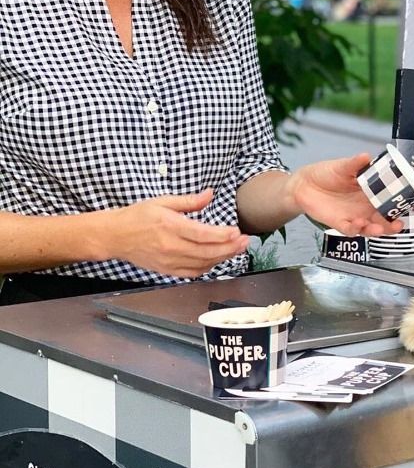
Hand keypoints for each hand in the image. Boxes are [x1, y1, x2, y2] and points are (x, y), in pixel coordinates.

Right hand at [103, 189, 248, 277]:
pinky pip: (193, 273)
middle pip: (207, 252)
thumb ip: (189, 201)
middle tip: (245, 242)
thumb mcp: (162, 201)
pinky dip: (208, 267)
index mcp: (170, 226)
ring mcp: (169, 261)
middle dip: (230, 248)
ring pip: (203, 264)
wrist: (115, 236)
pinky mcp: (167, 270)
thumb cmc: (137, 217)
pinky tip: (218, 259)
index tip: (236, 232)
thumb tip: (209, 194)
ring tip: (236, 249)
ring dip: (223, 258)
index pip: (202, 234)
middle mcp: (171, 246)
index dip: (222, 235)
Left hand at [289, 154, 403, 235]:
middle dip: (394, 224)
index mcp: (373, 192)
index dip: (406, 204)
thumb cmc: (327, 173)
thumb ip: (355, 164)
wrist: (304, 184)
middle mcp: (367, 207)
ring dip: (377, 230)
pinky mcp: (341, 223)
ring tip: (380, 228)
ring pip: (371, 229)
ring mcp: (355, 217)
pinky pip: (351, 230)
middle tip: (399, 224)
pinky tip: (358, 224)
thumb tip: (366, 156)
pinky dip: (355, 229)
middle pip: (386, 220)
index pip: (394, 200)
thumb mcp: (343, 166)